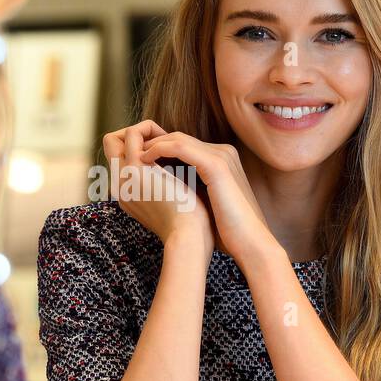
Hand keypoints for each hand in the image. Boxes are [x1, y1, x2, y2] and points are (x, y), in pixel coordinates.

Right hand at [103, 120, 213, 255]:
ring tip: (168, 142)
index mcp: (127, 195)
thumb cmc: (189, 224)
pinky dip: (151, 129)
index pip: (119, 159)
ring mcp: (124, 177)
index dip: (139, 147)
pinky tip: (173, 142)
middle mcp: (119, 185)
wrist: (189, 238)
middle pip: (111, 146)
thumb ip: (166, 183)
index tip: (165, 151)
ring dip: (143, 130)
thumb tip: (174, 165)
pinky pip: (132, 133)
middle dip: (137, 136)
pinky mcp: (136, 169)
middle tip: (165, 143)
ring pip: (116, 136)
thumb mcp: (173, 200)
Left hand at [138, 132, 277, 264]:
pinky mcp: (216, 164)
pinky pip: (179, 146)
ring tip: (132, 157)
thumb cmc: (228, 232)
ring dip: (151, 145)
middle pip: (178, 137)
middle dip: (151, 144)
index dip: (158, 151)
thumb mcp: (206, 204)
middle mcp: (222, 152)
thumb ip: (190, 191)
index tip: (136, 163)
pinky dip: (158, 150)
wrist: (251, 243)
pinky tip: (143, 160)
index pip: (183, 145)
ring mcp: (220, 155)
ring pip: (176, 138)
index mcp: (220, 161)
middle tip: (129, 155)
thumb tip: (165, 193)